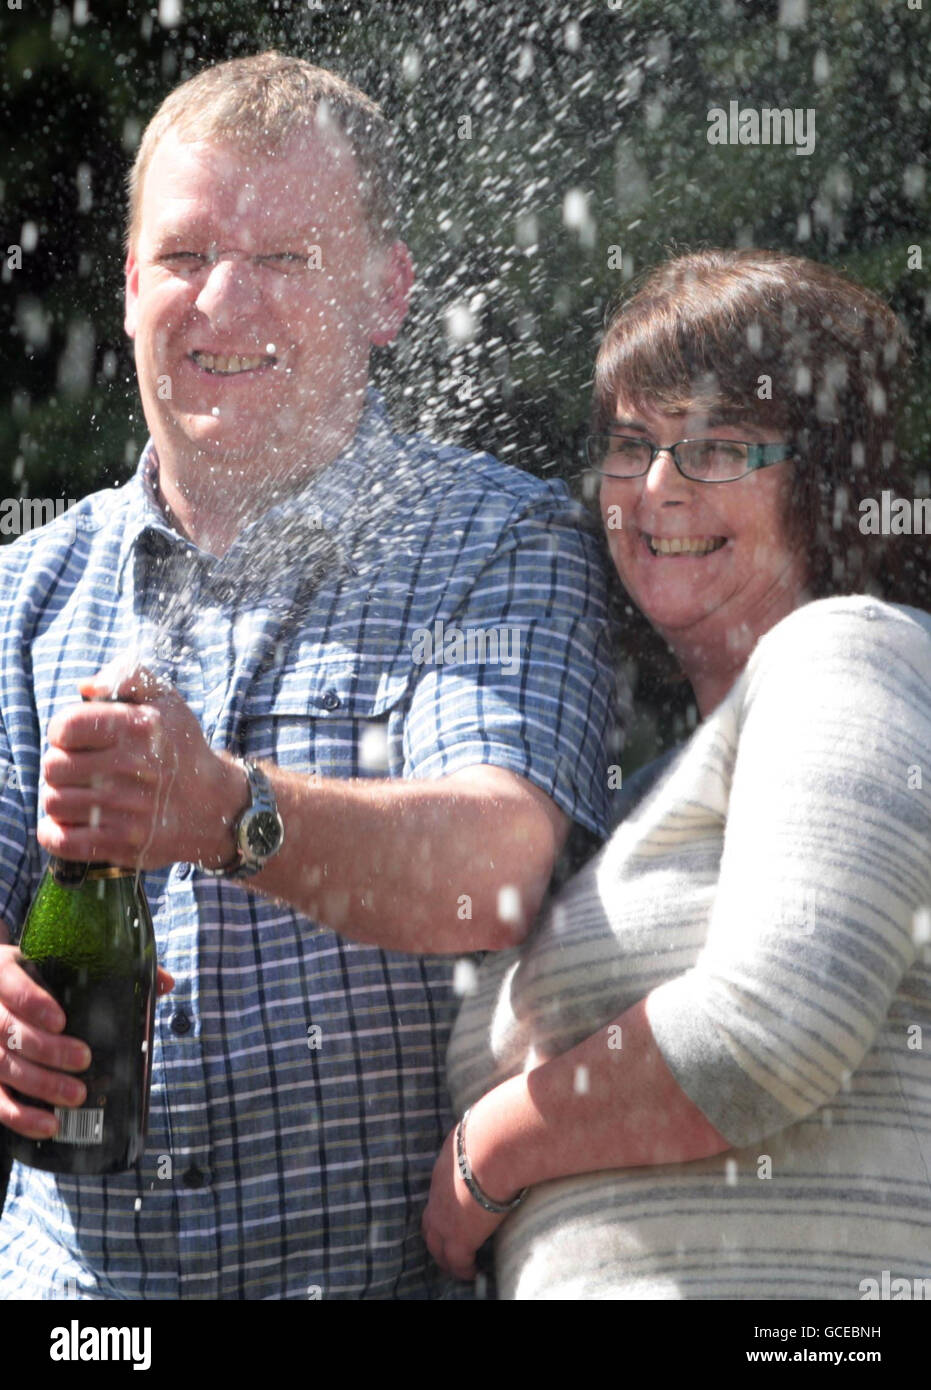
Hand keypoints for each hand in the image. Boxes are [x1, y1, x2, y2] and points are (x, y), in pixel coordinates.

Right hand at [0, 944, 173, 1137]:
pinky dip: (19, 1116)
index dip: (32, 1003)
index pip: (11, 985)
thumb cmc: (36, 978)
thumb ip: (113, 968)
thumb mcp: (59, 963)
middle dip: (46, 1049)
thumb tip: (165, 983)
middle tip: (83, 1060)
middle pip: (7, 1031)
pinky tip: (48, 1125)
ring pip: (2, 1066)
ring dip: (39, 1084)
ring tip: (76, 1096)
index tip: (61, 1020)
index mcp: (5, 972)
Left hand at [37, 658, 247, 871]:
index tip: (76, 740)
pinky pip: (62, 840)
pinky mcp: (122, 844)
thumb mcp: (168, 701)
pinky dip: (54, 833)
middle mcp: (132, 768)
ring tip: (81, 795)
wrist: (217, 808)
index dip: (63, 732)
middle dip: (61, 766)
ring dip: (60, 798)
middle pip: (53, 766)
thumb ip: (130, 676)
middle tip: (80, 770)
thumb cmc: (182, 750)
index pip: (66, 727)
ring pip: (54, 802)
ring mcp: (126, 810)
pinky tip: (68, 823)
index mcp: (138, 729)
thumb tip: (86, 686)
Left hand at [421, 1120, 509, 1281]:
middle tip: (448, 1247)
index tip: (456, 1212)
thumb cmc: (493, 1131)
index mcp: (443, 1169)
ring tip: (458, 1266)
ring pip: (438, 1247)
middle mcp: (438, 1196)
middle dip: (437, 1237)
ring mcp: (446, 1219)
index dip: (445, 1206)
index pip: (439, 1193)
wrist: (493, 1148)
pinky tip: (473, 1273)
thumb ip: (484, 1131)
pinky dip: (463, 1270)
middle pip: (429, 1224)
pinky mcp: (461, 1238)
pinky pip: (458, 1262)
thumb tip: (500, 1121)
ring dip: (446, 1257)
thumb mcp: (480, 1127)